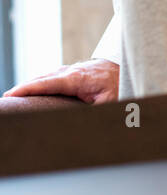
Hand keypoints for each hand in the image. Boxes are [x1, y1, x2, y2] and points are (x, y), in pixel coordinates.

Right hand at [3, 59, 120, 104]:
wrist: (127, 67)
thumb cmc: (119, 84)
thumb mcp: (110, 102)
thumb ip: (97, 113)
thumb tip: (85, 128)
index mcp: (76, 79)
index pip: (45, 83)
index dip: (26, 89)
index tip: (10, 94)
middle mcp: (69, 72)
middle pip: (40, 79)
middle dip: (21, 88)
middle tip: (5, 99)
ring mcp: (69, 70)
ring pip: (44, 77)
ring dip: (29, 86)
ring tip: (13, 98)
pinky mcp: (70, 73)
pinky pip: (50, 78)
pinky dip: (38, 84)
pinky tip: (30, 92)